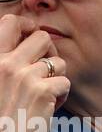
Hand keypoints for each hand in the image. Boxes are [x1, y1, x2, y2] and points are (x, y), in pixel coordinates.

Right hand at [0, 14, 69, 131]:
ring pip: (58, 61)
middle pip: (42, 36)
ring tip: (42, 97)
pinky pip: (65, 82)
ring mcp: (25, 76)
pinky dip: (60, 96)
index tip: (32, 43)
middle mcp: (5, 64)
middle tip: (44, 72)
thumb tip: (25, 40)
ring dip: (55, 78)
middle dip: (48, 52)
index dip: (28, 27)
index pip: (11, 21)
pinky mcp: (43, 90)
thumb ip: (5, 65)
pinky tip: (47, 109)